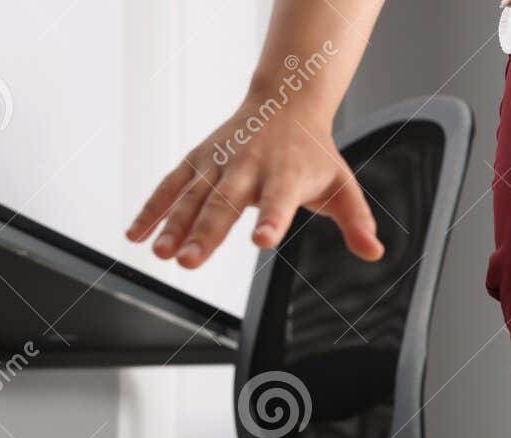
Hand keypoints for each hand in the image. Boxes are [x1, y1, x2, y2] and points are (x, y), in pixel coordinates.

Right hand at [125, 100, 383, 268]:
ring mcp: (219, 163)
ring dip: (173, 225)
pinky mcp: (198, 161)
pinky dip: (152, 209)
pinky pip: (170, 186)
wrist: (285, 103)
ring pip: (193, 197)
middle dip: (206, 233)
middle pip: (226, 204)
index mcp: (287, 176)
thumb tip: (375, 252)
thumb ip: (357, 221)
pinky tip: (135, 235)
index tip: (261, 240)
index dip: (272, 220)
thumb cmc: (316, 155)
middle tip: (190, 261)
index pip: (280, 201)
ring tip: (161, 254)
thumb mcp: (343, 185)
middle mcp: (249, 168)